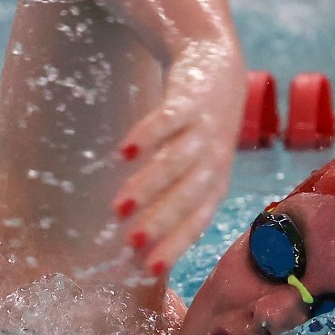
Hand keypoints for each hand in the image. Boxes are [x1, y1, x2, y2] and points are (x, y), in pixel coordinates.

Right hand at [111, 38, 246, 279]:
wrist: (217, 65)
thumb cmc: (198, 131)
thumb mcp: (198, 168)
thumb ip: (172, 200)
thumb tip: (135, 247)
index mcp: (214, 184)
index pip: (196, 221)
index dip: (174, 245)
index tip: (147, 269)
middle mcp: (213, 161)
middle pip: (187, 196)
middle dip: (160, 222)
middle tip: (130, 242)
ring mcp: (203, 128)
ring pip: (177, 161)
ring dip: (148, 186)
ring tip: (118, 207)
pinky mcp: (188, 98)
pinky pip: (168, 119)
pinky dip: (148, 135)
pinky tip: (123, 152)